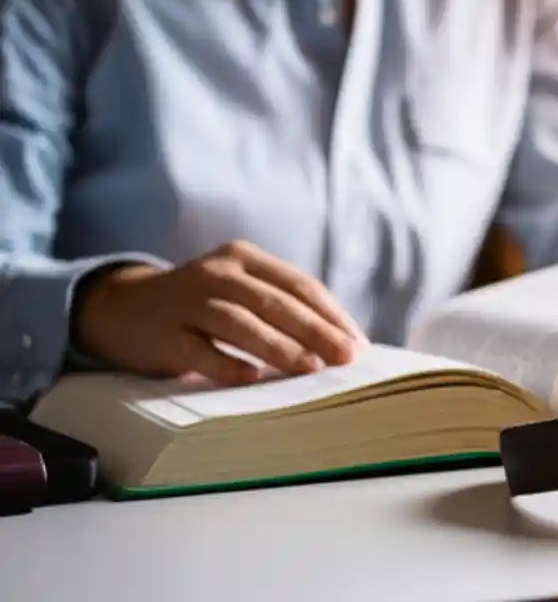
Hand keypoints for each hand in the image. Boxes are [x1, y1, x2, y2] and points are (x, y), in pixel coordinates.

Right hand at [73, 240, 366, 385]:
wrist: (121, 307)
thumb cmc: (201, 305)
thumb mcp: (240, 290)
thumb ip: (282, 307)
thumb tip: (342, 342)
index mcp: (244, 258)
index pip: (299, 285)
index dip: (331, 314)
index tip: (357, 343)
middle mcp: (217, 274)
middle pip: (275, 302)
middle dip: (316, 331)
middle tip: (345, 358)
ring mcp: (187, 302)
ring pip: (240, 322)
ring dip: (280, 346)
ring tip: (311, 368)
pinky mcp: (163, 334)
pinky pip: (199, 351)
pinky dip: (227, 363)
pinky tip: (252, 378)